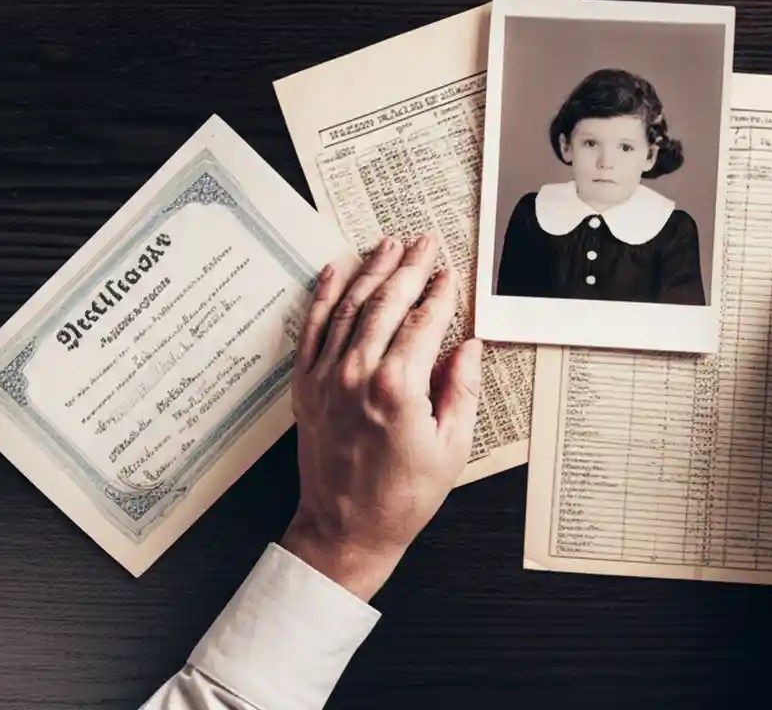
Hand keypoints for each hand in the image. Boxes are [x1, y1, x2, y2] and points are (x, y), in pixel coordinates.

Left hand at [282, 234, 482, 600]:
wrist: (346, 529)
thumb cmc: (403, 496)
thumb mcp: (452, 446)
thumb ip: (461, 389)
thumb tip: (466, 346)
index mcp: (399, 388)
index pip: (424, 322)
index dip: (440, 293)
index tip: (451, 274)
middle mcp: (357, 374)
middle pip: (386, 303)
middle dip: (409, 268)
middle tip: (424, 242)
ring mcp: (326, 378)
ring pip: (349, 306)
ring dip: (370, 270)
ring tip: (388, 245)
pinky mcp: (305, 387)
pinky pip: (312, 328)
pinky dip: (323, 295)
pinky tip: (334, 271)